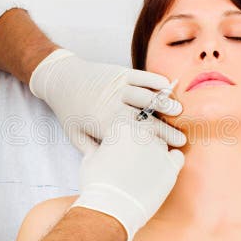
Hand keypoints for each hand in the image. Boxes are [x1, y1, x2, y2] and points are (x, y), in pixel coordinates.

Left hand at [29, 49, 185, 154]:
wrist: (60, 79)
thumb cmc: (69, 111)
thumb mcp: (75, 135)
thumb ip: (93, 151)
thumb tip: (112, 167)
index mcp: (102, 123)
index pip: (132, 136)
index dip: (150, 146)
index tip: (165, 154)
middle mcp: (112, 104)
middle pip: (143, 119)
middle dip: (164, 130)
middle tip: (181, 139)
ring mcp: (117, 87)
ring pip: (144, 96)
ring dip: (162, 104)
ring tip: (178, 112)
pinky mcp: (119, 73)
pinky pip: (140, 76)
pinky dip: (154, 81)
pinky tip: (167, 88)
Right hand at [70, 107, 184, 240]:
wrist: (111, 208)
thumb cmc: (96, 185)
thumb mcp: (89, 160)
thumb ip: (97, 147)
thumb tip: (98, 148)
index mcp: (121, 124)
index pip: (132, 121)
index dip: (129, 135)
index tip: (126, 146)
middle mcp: (142, 131)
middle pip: (150, 129)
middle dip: (143, 142)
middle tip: (136, 159)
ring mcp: (159, 147)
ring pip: (163, 142)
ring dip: (156, 153)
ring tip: (145, 170)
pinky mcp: (171, 165)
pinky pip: (177, 156)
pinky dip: (171, 162)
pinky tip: (161, 171)